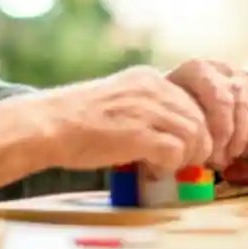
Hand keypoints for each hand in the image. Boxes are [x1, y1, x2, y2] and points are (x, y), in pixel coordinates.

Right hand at [0, 66, 212, 178]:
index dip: (195, 129)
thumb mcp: (119, 101)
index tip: (185, 148)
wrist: (47, 125)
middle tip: (180, 164)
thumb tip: (175, 135)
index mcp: (148, 79)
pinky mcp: (138, 134)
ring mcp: (146, 110)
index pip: (194, 102)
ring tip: (163, 167)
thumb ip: (147, 109)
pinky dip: (168, 167)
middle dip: (196, 147)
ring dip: (185, 158)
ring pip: (195, 136)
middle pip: (200, 119)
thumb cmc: (76, 121)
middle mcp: (152, 88)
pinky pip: (176, 153)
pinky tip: (150, 170)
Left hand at [165, 59, 247, 169]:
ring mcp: (239, 74)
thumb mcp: (170, 116)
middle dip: (232, 136)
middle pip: (237, 100)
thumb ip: (181, 129)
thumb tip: (190, 153)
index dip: (220, 129)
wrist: (181, 98)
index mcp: (196, 70)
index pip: (219, 97)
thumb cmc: (173, 112)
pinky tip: (246, 149)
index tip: (212, 155)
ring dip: (245, 135)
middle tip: (223, 160)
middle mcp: (220, 67)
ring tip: (233, 156)